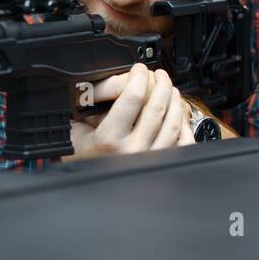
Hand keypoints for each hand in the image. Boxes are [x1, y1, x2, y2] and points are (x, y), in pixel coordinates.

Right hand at [65, 64, 192, 161]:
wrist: (91, 190)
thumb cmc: (83, 161)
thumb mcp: (75, 134)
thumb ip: (86, 111)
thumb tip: (102, 85)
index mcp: (110, 139)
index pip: (132, 97)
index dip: (139, 76)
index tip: (139, 69)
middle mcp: (134, 149)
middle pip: (158, 106)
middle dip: (161, 83)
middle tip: (158, 74)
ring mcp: (152, 158)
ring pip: (173, 121)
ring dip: (174, 100)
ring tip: (169, 89)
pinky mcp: (163, 164)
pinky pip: (182, 141)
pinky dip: (183, 124)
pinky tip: (177, 114)